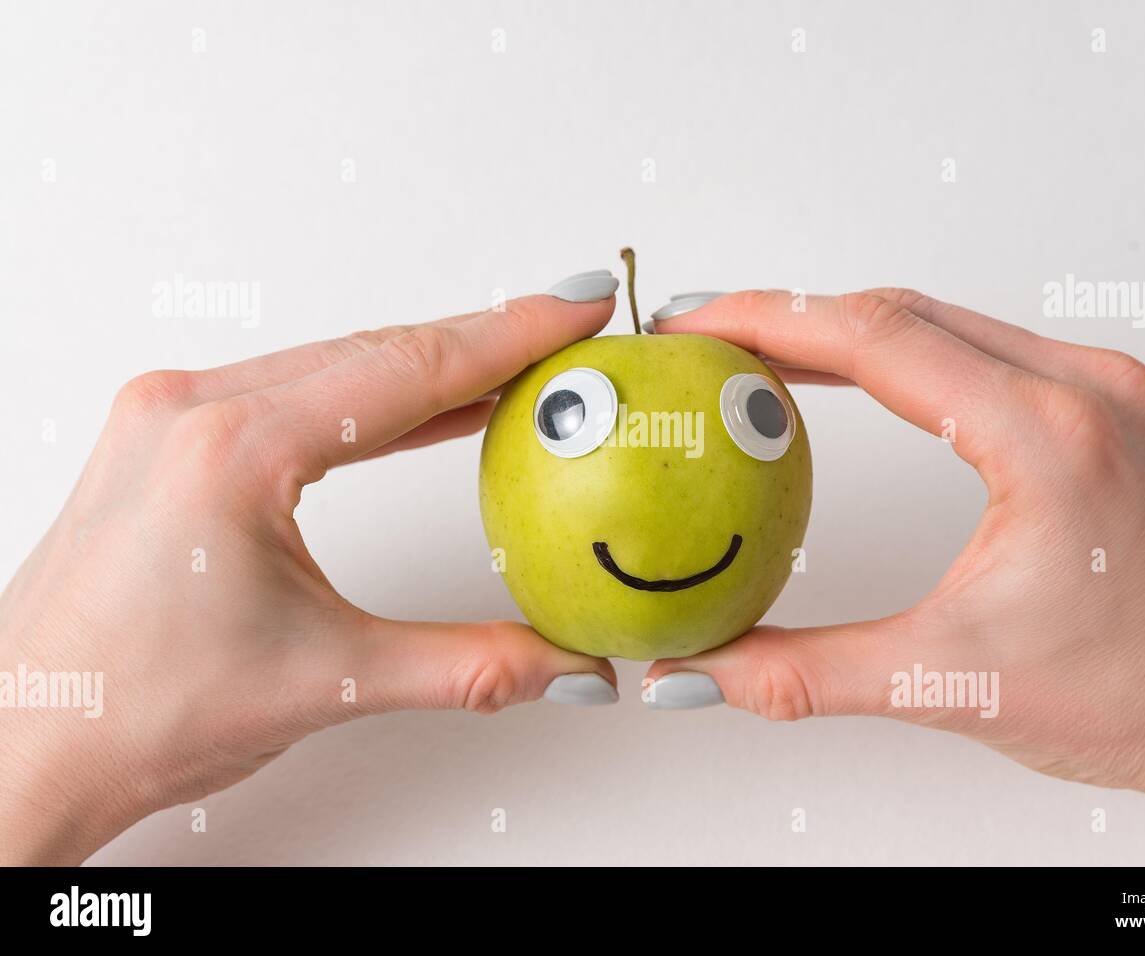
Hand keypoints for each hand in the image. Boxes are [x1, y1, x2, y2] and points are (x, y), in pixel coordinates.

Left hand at [0, 277, 621, 864]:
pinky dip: (369, 396)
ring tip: (514, 366)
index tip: (575, 306)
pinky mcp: (165, 440)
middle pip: (376, 350)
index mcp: (232, 449)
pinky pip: (292, 390)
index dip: (509, 336)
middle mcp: (191, 411)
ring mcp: (170, 418)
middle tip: (566, 330)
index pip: (408, 370)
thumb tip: (563, 665)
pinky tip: (423, 408)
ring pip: (333, 364)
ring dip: (428, 366)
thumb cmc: (132, 712)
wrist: (27, 747)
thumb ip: (468, 664)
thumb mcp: (328, 680)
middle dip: (483, 339)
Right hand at [646, 288, 1144, 859]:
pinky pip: (978, 345)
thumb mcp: (948, 681)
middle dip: (788, 314)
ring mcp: (1100, 388)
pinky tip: (850, 371)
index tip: (694, 326)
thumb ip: (808, 673)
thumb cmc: (1133, 693)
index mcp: (1047, 438)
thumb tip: (703, 669)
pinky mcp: (1103, 404)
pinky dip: (898, 348)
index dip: (768, 320)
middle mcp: (1081, 390)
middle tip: (703, 336)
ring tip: (756, 350)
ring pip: (941, 319)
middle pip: (901, 310)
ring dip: (841, 325)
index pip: (877, 339)